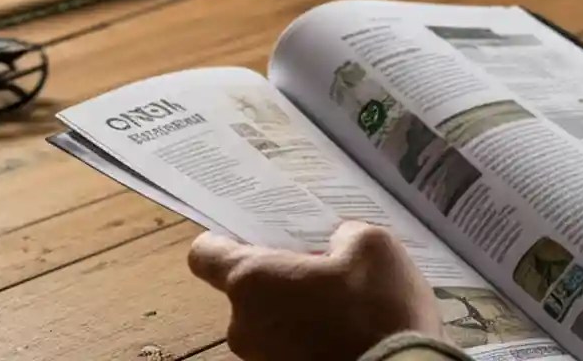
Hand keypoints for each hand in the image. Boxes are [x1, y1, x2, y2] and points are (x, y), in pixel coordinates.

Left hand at [188, 221, 444, 360]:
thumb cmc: (378, 309)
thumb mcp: (372, 246)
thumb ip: (343, 234)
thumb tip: (337, 244)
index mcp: (251, 281)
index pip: (205, 254)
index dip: (227, 240)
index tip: (257, 236)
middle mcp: (243, 326)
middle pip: (247, 290)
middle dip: (282, 276)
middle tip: (326, 268)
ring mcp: (262, 360)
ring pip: (272, 320)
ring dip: (300, 309)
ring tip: (347, 304)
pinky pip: (291, 346)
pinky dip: (312, 336)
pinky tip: (352, 330)